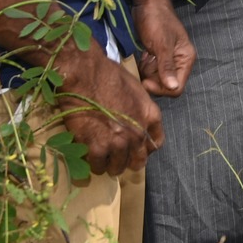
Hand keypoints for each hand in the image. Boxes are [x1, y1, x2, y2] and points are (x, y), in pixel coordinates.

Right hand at [55, 45, 164, 175]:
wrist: (86, 75)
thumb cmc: (109, 75)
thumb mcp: (136, 90)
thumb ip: (141, 110)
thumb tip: (137, 121)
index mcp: (150, 116)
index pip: (156, 144)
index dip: (145, 148)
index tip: (136, 148)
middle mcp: (139, 132)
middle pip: (138, 161)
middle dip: (127, 160)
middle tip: (115, 157)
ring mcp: (119, 142)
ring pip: (117, 167)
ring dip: (109, 164)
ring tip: (101, 157)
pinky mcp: (98, 147)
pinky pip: (97, 166)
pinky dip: (93, 163)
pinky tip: (88, 155)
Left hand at [132, 0, 195, 98]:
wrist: (147, 2)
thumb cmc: (156, 19)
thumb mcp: (161, 44)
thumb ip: (167, 66)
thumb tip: (174, 88)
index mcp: (186, 58)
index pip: (177, 87)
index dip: (161, 88)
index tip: (145, 81)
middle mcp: (179, 61)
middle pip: (166, 84)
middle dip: (153, 80)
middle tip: (142, 68)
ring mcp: (167, 58)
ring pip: (156, 78)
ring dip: (147, 73)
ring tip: (142, 58)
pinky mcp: (157, 55)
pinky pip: (150, 70)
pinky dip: (144, 66)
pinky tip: (142, 55)